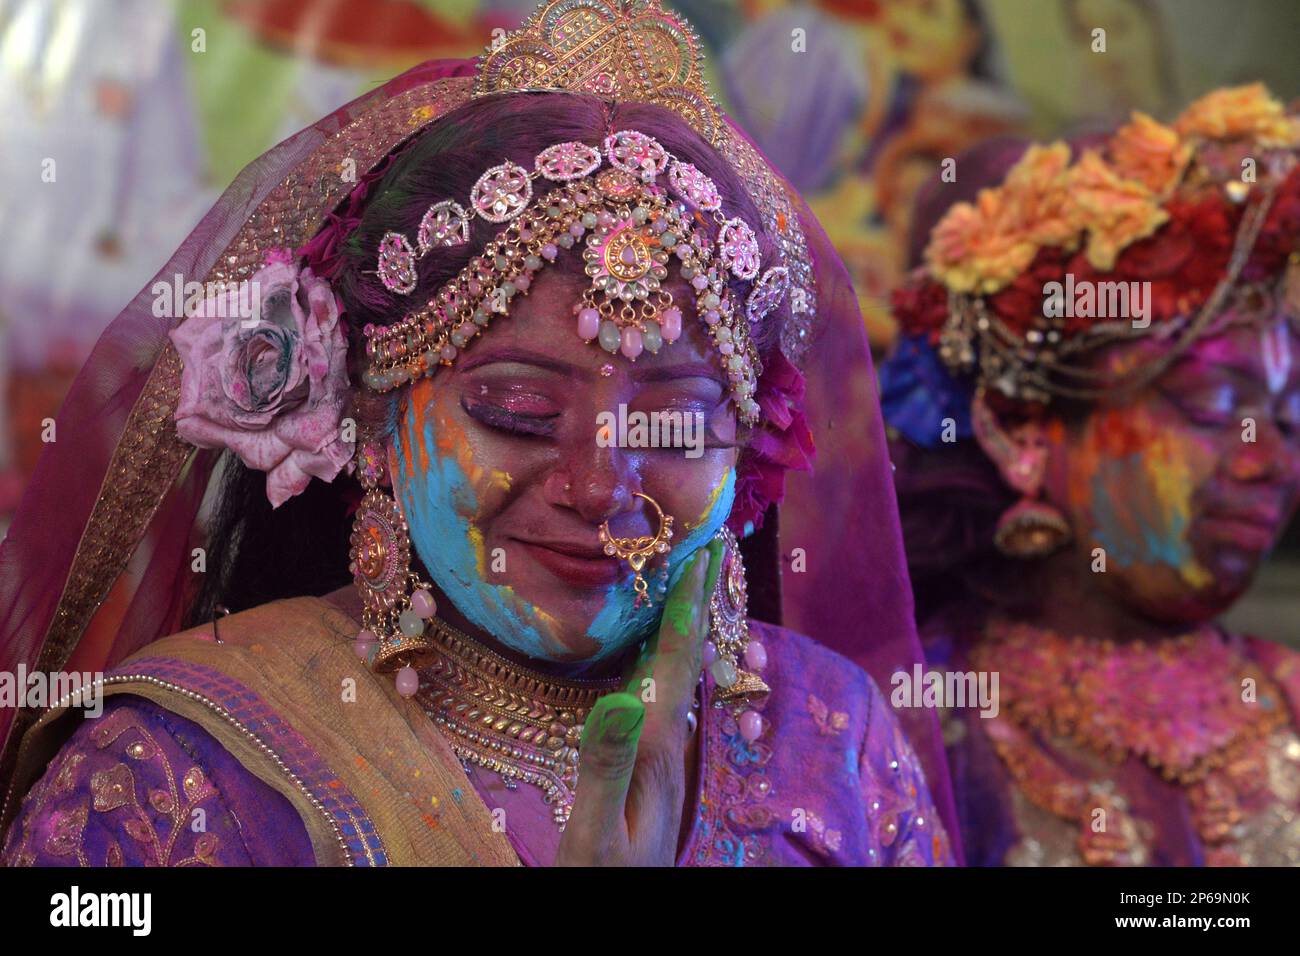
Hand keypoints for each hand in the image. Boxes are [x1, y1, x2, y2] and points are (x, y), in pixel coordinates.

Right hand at [554, 538, 723, 865]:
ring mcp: (663, 759)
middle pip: (688, 660)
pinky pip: (663, 699)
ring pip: (679, 678)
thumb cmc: (602, 883)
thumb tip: (619, 698)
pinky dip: (664, 662)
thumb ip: (603, 769)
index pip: (675, 661)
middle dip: (696, 602)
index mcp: (657, 748)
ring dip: (685, 628)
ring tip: (688, 586)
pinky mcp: (650, 772)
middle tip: (704, 547)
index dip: (686, 605)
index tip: (699, 551)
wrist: (620, 912)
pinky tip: (656, 659)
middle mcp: (669, 746)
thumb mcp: (593, 833)